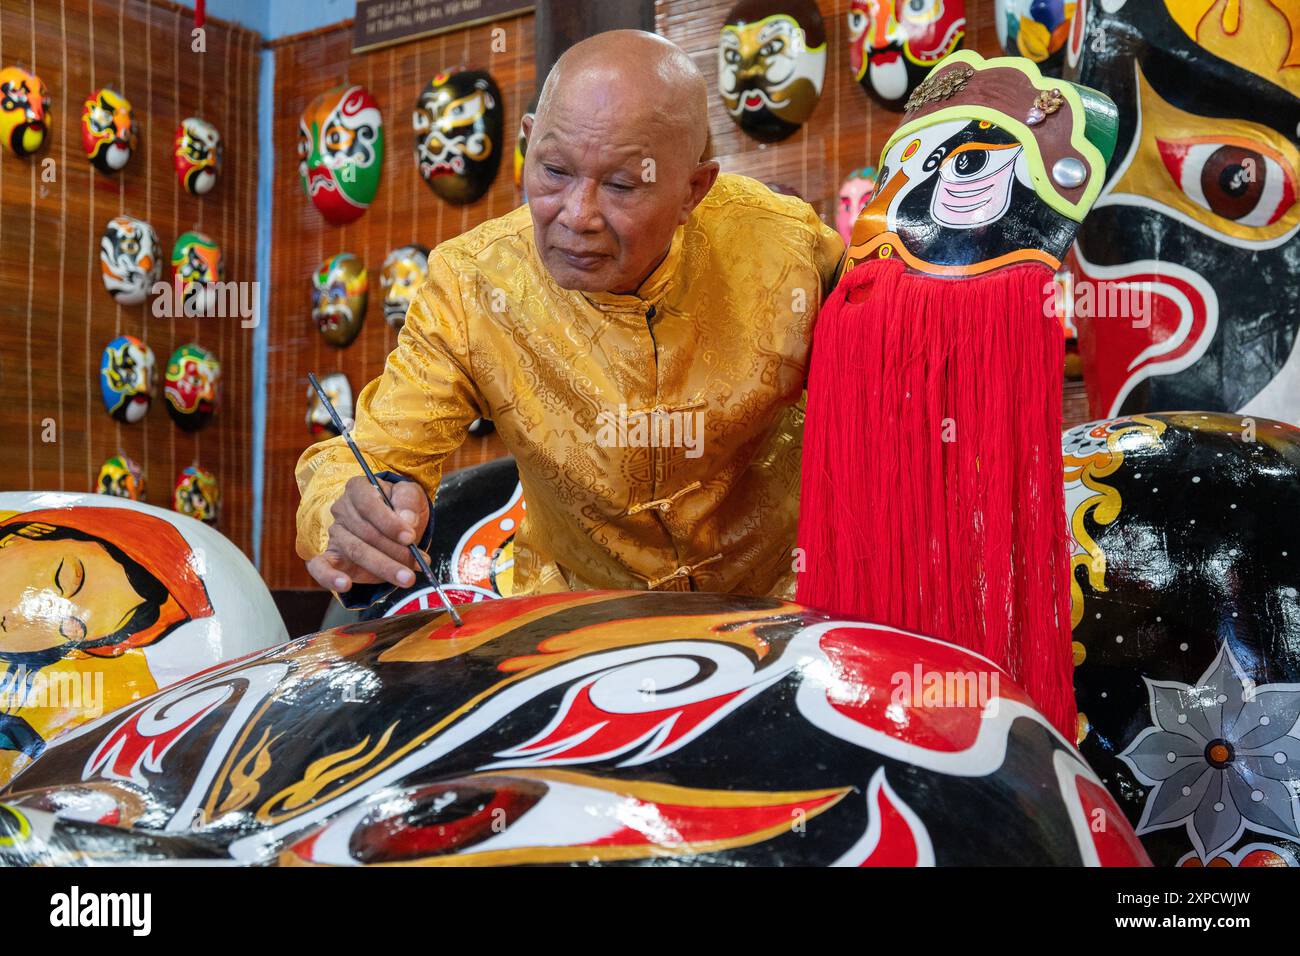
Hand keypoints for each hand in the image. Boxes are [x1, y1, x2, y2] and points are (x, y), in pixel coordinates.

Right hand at [306, 476, 429, 592]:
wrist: (394, 525)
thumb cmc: (401, 507)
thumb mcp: (411, 496)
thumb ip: (409, 503)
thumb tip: (407, 520)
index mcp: (358, 489)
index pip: (368, 505)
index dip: (389, 523)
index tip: (410, 537)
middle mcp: (342, 509)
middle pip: (366, 533)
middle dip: (396, 551)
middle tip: (419, 563)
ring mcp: (335, 534)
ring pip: (356, 552)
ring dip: (384, 567)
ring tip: (407, 578)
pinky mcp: (331, 556)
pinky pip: (321, 567)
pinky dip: (330, 577)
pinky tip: (345, 585)